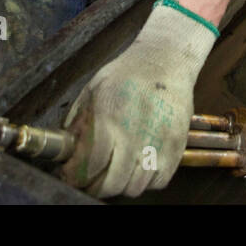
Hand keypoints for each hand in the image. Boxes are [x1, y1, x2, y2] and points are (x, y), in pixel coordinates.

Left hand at [59, 0, 217, 197]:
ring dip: (122, 186)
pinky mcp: (178, 144)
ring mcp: (160, 140)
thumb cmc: (127, 72)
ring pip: (137, 187)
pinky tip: (138, 168)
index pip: (92, 164)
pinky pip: (160, 180)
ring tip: (115, 174)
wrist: (167, 58)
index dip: (77, 177)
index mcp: (111, 116)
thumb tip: (66, 149)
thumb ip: (78, 119)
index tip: (71, 177)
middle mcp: (136, 132)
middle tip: (91, 181)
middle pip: (113, 183)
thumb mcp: (94, 88)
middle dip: (96, 187)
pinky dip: (147, 181)